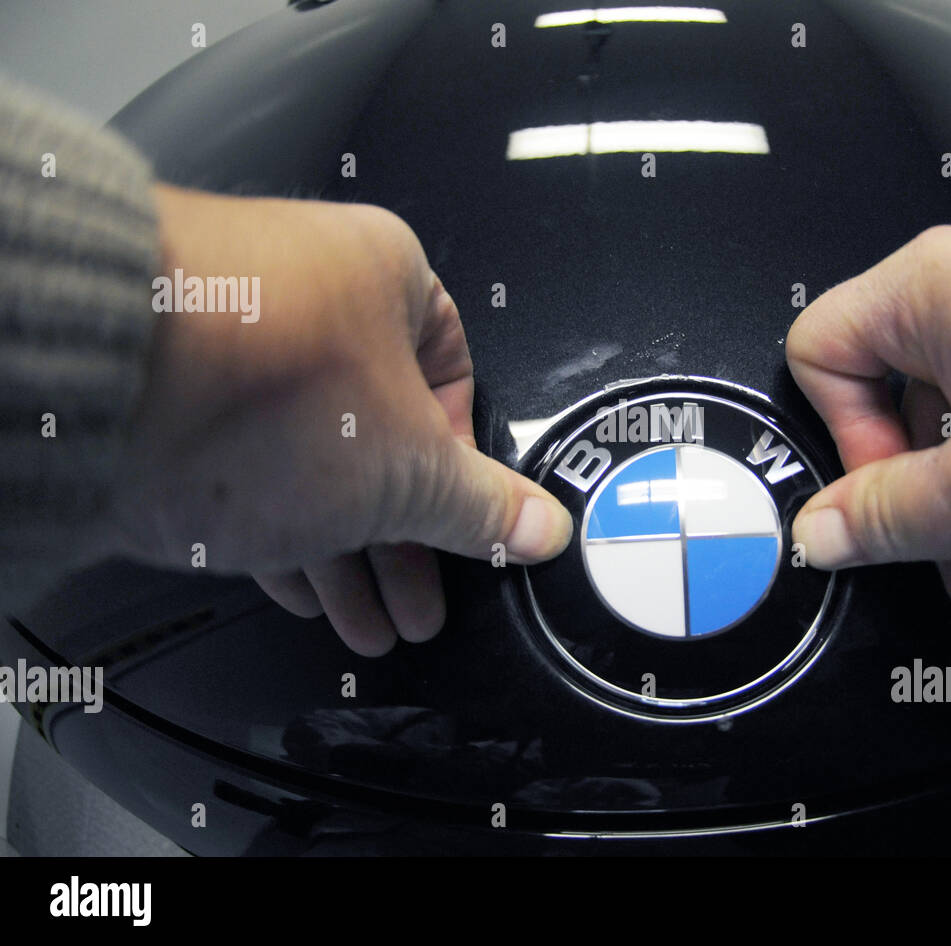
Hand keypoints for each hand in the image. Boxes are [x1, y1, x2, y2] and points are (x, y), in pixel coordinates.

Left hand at [99, 185, 571, 654]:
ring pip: (314, 460)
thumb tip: (535, 527)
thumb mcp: (410, 471)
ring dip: (346, 554)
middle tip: (419, 597)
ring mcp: (236, 346)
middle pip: (382, 436)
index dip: (466, 470)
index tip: (469, 528)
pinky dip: (281, 532)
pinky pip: (247, 471)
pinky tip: (300, 588)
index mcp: (390, 277)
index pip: (456, 383)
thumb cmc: (260, 379)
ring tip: (367, 622)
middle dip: (403, 537)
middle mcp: (312, 297)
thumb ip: (480, 507)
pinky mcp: (174, 398)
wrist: (98, 384)